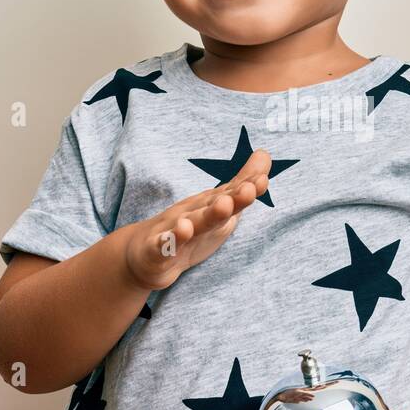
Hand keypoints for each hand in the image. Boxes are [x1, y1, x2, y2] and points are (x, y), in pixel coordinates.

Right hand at [123, 149, 270, 290]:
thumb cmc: (189, 227)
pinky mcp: (157, 249)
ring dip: (208, 215)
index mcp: (209, 206)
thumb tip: (265, 154)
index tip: (264, 178)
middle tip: (250, 189)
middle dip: (233, 198)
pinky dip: (173, 238)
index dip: (248, 188)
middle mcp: (192, 213)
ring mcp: (174, 230)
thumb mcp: (220, 206)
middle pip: (215, 206)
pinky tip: (183, 230)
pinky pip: (164, 244)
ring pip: (191, 223)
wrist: (144, 255)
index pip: (231, 195)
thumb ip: (243, 183)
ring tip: (223, 206)